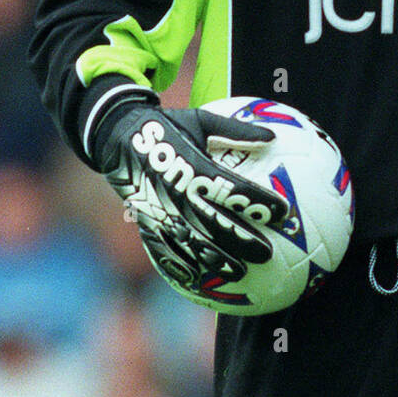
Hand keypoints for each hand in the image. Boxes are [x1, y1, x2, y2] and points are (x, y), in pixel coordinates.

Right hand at [93, 100, 287, 299]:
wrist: (114, 135)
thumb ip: (236, 130)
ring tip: (241, 271)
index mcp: (192, 165)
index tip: (283, 211)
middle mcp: (176, 191)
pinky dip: (183, 265)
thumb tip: (273, 135)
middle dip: (242, 240)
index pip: (231, 188)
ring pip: (191, 241)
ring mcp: (159, 210)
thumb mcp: (200, 119)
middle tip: (267, 253)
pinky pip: (164, 248)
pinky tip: (201, 277)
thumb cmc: (166, 125)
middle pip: (214, 223)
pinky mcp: (145, 221)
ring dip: (217, 259)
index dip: (257, 201)